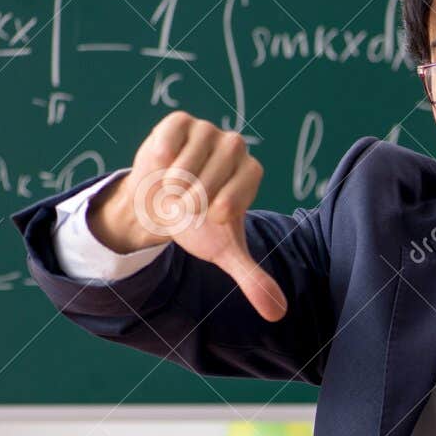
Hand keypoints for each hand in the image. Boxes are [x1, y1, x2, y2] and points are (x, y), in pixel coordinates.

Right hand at [90, 111, 286, 321]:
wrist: (156, 207)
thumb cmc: (196, 226)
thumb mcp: (223, 252)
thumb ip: (252, 278)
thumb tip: (278, 313)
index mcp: (250, 172)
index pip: (246, 179)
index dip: (225, 201)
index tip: (211, 216)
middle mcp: (234, 147)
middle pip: (220, 164)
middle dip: (197, 193)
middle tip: (184, 208)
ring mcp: (207, 131)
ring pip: (195, 150)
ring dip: (178, 177)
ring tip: (171, 192)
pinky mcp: (180, 122)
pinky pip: (175, 130)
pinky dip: (167, 149)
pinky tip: (162, 163)